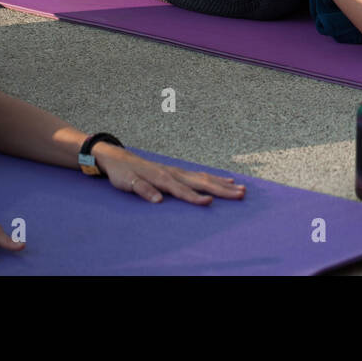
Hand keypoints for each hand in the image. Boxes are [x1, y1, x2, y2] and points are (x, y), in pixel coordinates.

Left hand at [95, 146, 246, 204]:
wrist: (120, 159)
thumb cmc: (123, 173)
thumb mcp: (127, 183)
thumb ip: (143, 190)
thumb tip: (158, 200)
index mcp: (163, 178)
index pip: (183, 191)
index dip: (196, 198)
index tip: (210, 202)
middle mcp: (175, 174)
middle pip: (202, 182)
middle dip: (222, 189)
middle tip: (241, 194)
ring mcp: (179, 172)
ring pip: (206, 178)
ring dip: (224, 184)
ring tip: (241, 189)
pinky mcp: (180, 172)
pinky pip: (202, 176)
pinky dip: (216, 179)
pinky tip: (227, 181)